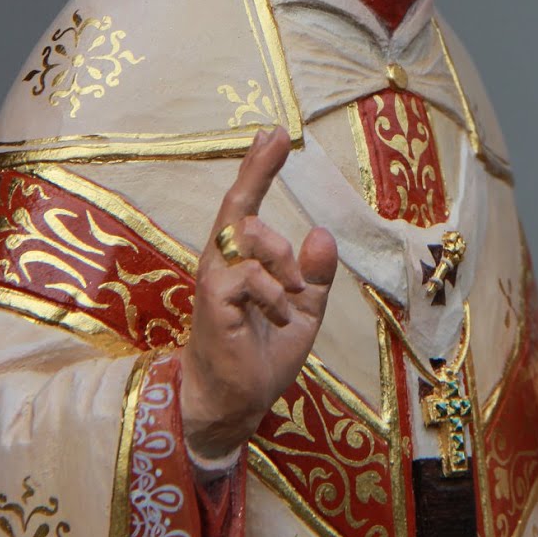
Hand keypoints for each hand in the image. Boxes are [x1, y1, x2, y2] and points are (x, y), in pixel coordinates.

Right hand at [178, 125, 337, 460]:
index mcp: (241, 260)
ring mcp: (215, 277)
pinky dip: (275, 294)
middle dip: (258, 170)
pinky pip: (250, 275)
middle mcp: (222, 260)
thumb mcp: (302, 312)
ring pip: (251, 235)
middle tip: (276, 139)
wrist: (235, 403)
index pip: (246, 204)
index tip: (273, 133)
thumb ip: (313, 275)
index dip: (258, 168)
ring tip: (295, 294)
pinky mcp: (214, 298)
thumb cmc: (260, 356)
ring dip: (284, 261)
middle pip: (238, 204)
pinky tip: (281, 318)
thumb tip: (323, 234)